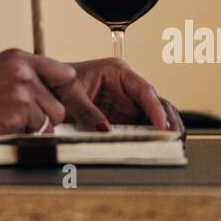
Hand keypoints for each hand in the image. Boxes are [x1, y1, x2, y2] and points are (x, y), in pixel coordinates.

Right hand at [0, 49, 110, 140]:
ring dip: (33, 129)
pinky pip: (37, 133)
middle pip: (60, 104)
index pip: (64, 73)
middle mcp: (23, 70)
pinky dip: (22, 137)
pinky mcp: (18, 113)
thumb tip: (50, 89)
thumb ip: (22, 74)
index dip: (65, 93)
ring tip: (4, 122)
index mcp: (17, 57)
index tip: (61, 105)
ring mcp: (21, 90)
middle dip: (45, 118)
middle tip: (19, 120)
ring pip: (50, 120)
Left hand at [68, 58, 184, 137]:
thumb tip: (105, 130)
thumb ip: (87, 111)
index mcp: (117, 72)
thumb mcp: (70, 94)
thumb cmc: (57, 82)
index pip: (144, 90)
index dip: (156, 109)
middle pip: (156, 103)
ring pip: (154, 117)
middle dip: (168, 121)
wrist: (46, 88)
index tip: (162, 126)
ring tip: (173, 145)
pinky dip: (151, 138)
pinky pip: (142, 128)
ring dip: (165, 130)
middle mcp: (127, 87)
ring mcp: (127, 104)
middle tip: (175, 139)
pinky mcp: (123, 119)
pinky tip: (158, 147)